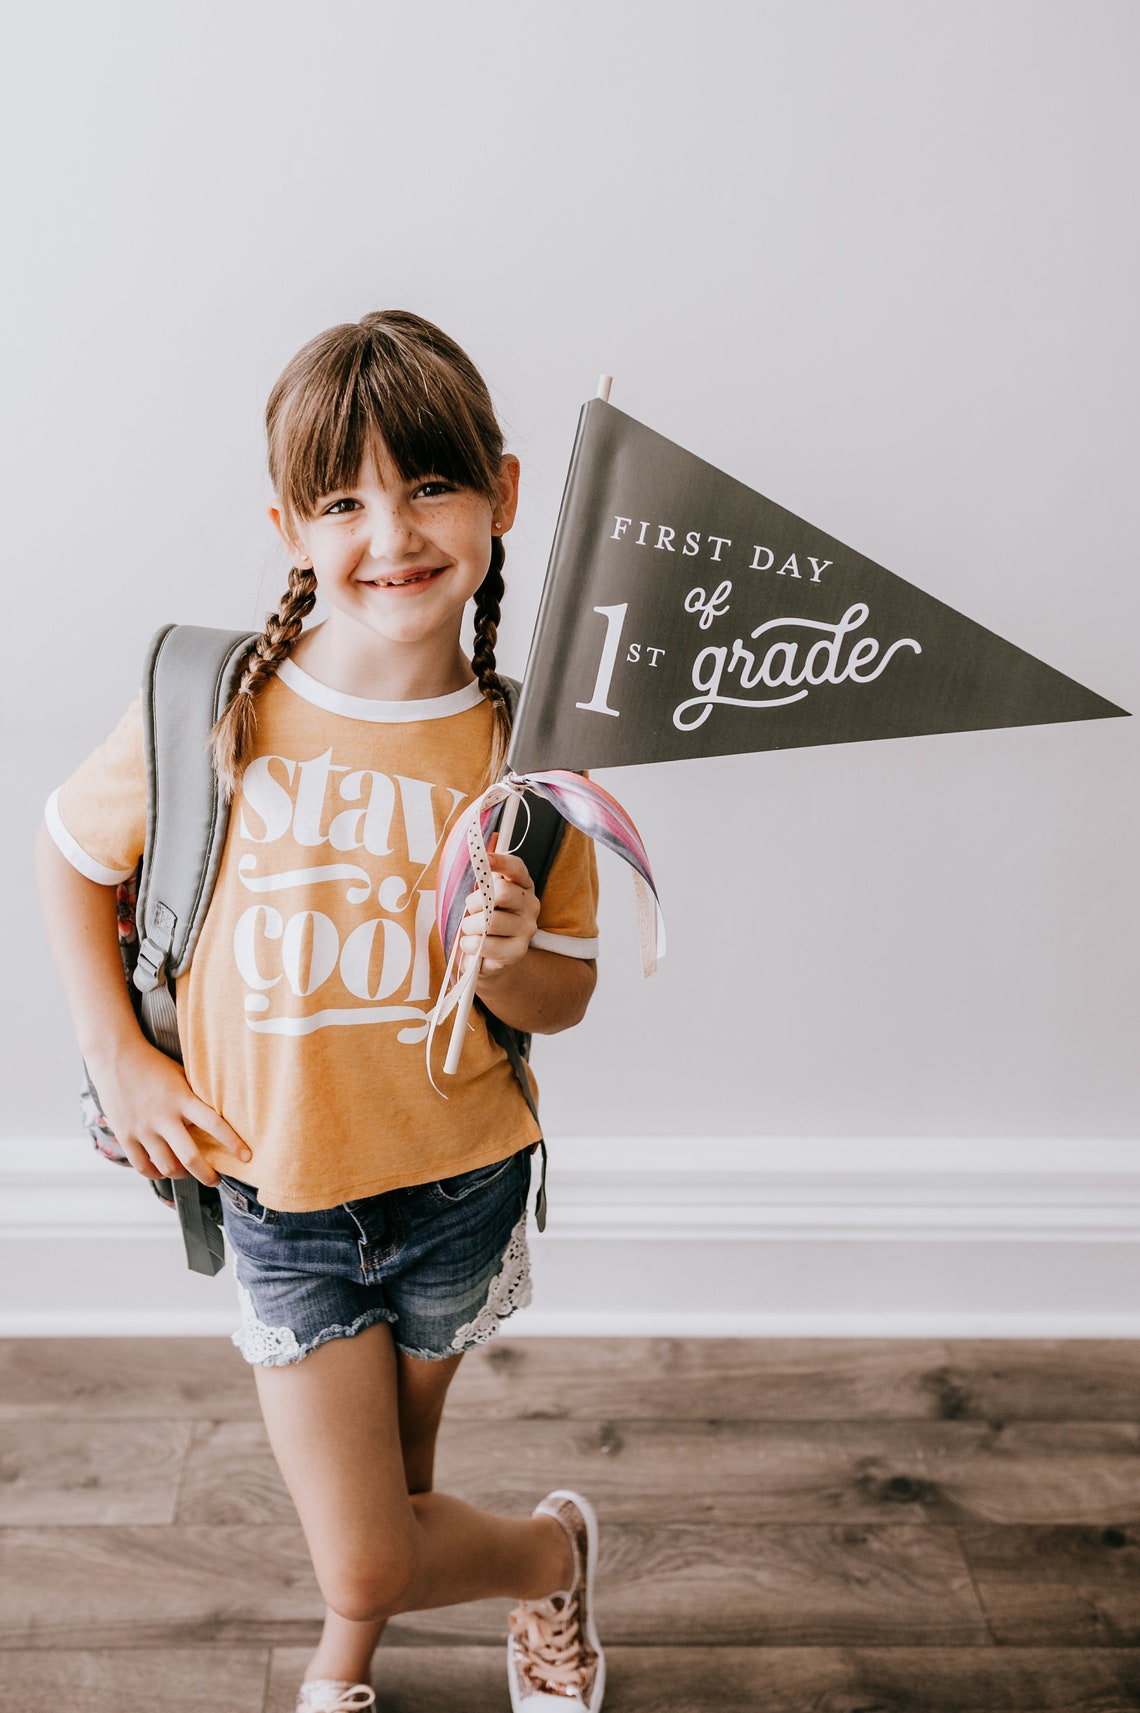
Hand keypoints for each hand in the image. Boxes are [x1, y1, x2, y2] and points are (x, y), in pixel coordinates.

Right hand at [87, 1036, 250, 1187]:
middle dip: (207, 1175)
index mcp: (182, 1098)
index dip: (233, 1143)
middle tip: (216, 1180)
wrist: (115, 1056)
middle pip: (190, 1157)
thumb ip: (196, 1097)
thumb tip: (219, 1117)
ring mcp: (143, 1128)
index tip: (246, 1157)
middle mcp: (163, 1116)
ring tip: (188, 1172)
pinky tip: (163, 1171)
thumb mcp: (182, 1075)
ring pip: (167, 1166)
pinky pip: (142, 1166)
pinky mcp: (125, 1135)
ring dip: (182, 1175)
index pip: (214, 1124)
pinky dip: (155, 1173)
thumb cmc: (153, 1064)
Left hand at [458, 833, 539, 978]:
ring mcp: (527, 929)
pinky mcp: (518, 951)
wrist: (489, 958)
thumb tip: (489, 836)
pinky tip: (471, 944)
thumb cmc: (482, 920)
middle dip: (475, 902)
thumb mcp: (480, 894)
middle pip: (502, 892)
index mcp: (522, 885)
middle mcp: (530, 905)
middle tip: (469, 910)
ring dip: (469, 926)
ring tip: (470, 930)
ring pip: (490, 921)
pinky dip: (469, 944)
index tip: (483, 859)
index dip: (500, 861)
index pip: (516, 867)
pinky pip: (485, 944)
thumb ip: (484, 870)